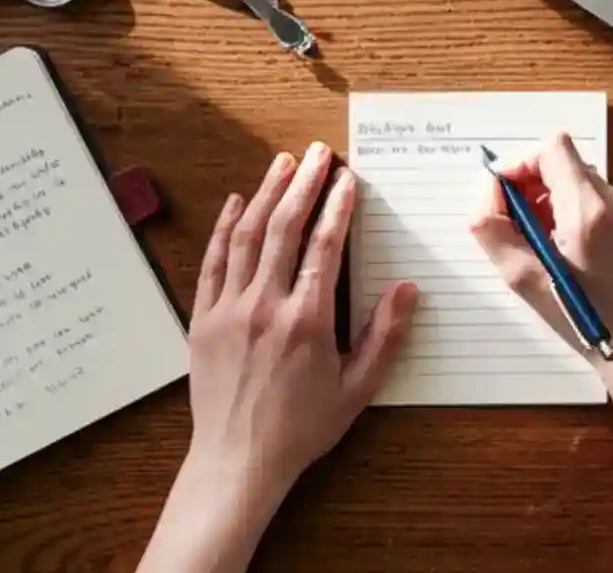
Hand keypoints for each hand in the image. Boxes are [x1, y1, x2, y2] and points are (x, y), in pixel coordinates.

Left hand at [187, 142, 418, 480]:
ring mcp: (229, 308)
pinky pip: (214, 261)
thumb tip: (409, 289)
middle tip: (318, 153)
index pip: (325, 246)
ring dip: (267, 194)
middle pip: (285, 228)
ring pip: (248, 236)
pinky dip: (226, 228)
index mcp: (307, 320)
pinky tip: (238, 202)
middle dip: (304, 184)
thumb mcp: (358, 388)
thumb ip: (385, 335)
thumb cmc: (302, 427)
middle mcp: (265, 305)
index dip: (338, 206)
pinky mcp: (203, 318)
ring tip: (283, 163)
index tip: (348, 179)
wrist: (239, 459)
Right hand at [469, 134, 612, 394]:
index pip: (552, 148)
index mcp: (588, 210)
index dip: (520, 164)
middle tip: (518, 225)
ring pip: (579, 181)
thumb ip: (494, 230)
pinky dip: (573, 213)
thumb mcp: (523, 279)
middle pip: (564, 163)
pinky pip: (596, 199)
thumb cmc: (583, 320)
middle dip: (533, 186)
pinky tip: (567, 251)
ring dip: (552, 201)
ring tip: (542, 244)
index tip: (505, 195)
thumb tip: (486, 196)